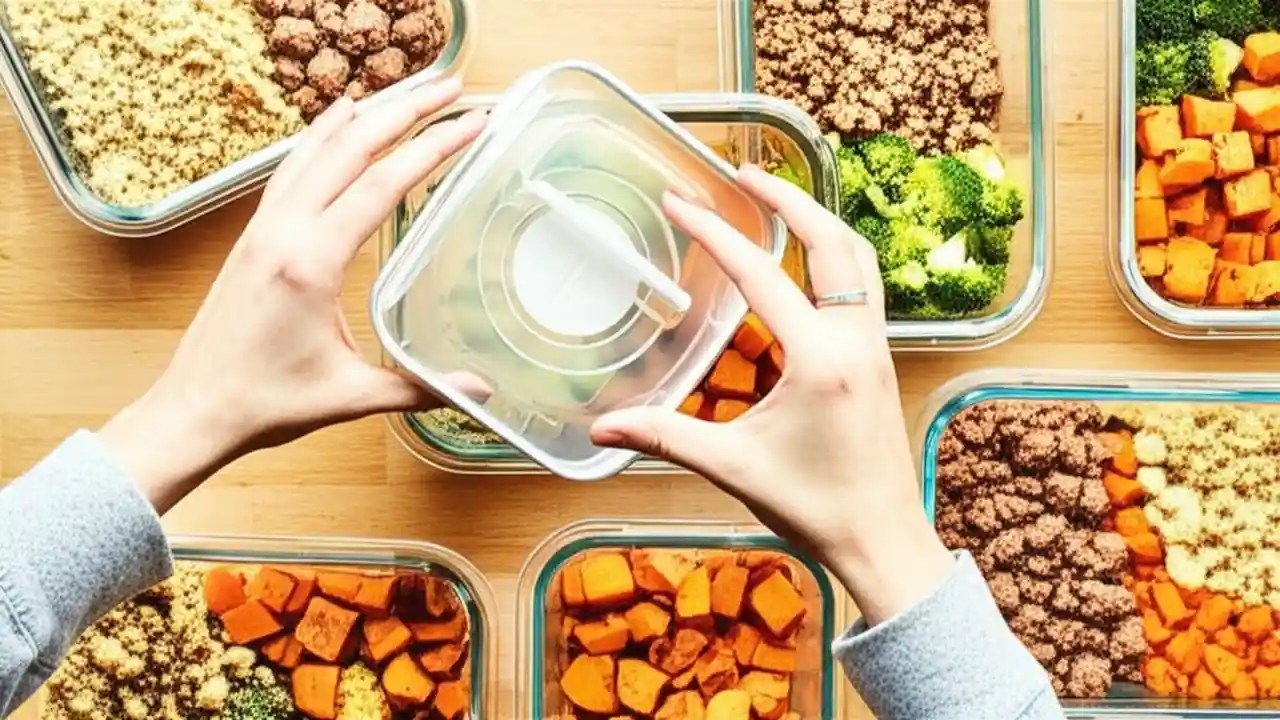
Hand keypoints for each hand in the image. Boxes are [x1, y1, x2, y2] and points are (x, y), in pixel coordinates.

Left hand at [99, 78, 485, 512]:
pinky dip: (321, 137)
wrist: (196, 408)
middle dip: (406, 111)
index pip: (383, 185)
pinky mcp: (253, 235)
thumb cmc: (267, 403)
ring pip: (318, 149)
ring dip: (365, 116)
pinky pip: (291, 168)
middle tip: (451, 89)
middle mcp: (284, 231)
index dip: (433, 148)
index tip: (469, 123)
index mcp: (312, 261)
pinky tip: (336, 121)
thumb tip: (482, 391)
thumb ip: (419, 388)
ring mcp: (264, 228)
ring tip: (406, 92)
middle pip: (351, 148)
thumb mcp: (351, 396)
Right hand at [591, 165, 953, 624]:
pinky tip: (809, 257)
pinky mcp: (879, 358)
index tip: (679, 201)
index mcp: (819, 358)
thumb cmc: (814, 507)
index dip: (715, 232)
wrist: (881, 540)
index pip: (760, 274)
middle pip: (829, 240)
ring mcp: (875, 345)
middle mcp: (855, 339)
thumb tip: (602, 429)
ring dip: (817, 218)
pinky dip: (836, 253)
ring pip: (856, 257)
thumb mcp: (733, 467)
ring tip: (776, 197)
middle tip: (740, 173)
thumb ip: (666, 437)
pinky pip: (864, 285)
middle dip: (784, 198)